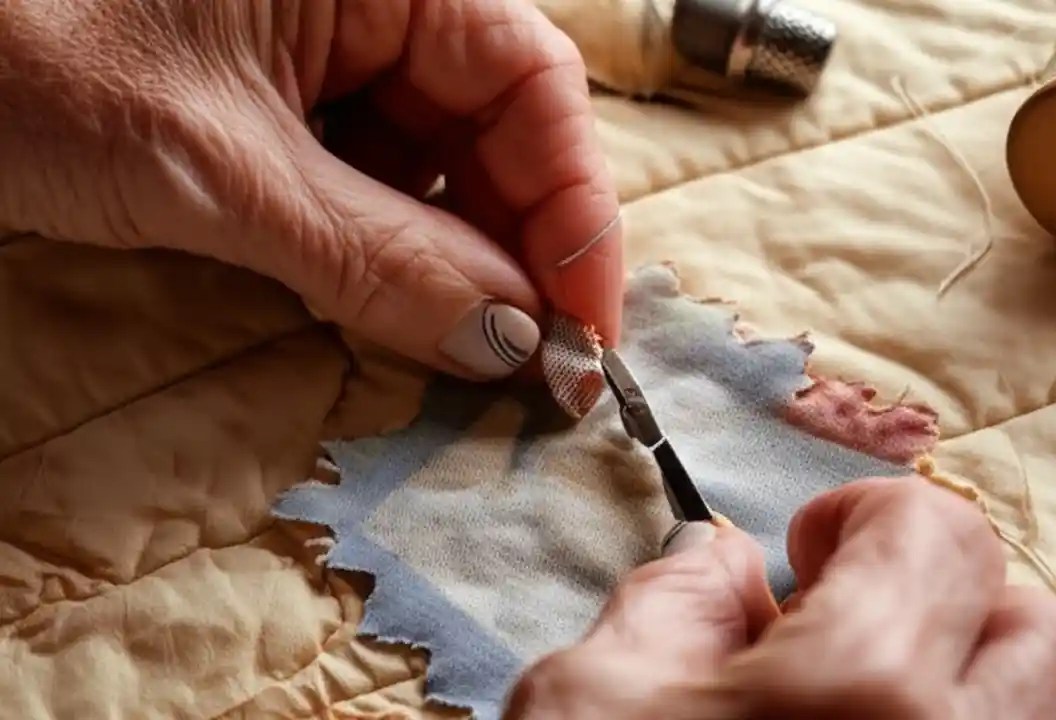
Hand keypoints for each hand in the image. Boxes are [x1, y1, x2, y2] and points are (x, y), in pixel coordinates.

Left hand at [0, 0, 622, 378]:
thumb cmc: (22, 55)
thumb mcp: (216, 169)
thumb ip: (378, 258)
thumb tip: (513, 343)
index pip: (532, 82)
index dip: (573, 211)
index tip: (584, 329)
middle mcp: (372, 3)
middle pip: (498, 131)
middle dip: (519, 252)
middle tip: (533, 366)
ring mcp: (324, 52)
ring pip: (438, 166)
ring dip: (458, 266)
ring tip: (467, 352)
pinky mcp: (281, 107)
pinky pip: (373, 184)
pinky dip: (390, 256)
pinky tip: (399, 311)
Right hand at [505, 477, 1055, 718]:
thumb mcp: (586, 703)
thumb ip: (669, 601)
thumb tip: (726, 561)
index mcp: (857, 696)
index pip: (940, 534)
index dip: (867, 519)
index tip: (808, 556)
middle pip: (1043, 629)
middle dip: (951, 603)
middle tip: (852, 629)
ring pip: (1043, 711)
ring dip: (965, 678)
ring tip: (859, 700)